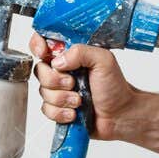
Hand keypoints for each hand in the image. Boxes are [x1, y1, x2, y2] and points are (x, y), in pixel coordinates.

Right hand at [29, 35, 144, 141]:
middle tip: (73, 84)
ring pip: (43, 92)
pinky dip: (60, 113)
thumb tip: (57, 61)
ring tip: (79, 101)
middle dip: (56, 80)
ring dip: (62, 99)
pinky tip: (74, 113)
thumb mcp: (104, 60)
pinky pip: (46, 109)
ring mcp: (59, 90)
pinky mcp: (58, 107)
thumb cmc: (115, 87)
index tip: (44, 53)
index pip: (44, 42)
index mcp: (71, 55)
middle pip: (40, 70)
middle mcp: (62, 70)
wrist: (120, 115)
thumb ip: (81, 52)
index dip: (38, 46)